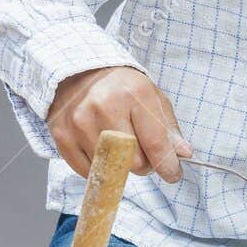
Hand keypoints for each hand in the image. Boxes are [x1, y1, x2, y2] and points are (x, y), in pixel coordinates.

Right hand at [47, 66, 191, 181]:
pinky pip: (87, 171)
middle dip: (143, 164)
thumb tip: (183, 154)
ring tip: (119, 146)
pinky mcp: (62, 135)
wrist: (79, 72)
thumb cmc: (121, 86)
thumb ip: (168, 128)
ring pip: (110, 168)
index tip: (172, 174)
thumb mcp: (152, 97)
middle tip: (141, 152)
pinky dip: (99, 167)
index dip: (167, 165)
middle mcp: (105, 107)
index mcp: (134, 94)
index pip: (155, 143)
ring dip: (119, 165)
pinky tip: (100, 149)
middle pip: (133, 162)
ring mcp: (80, 122)